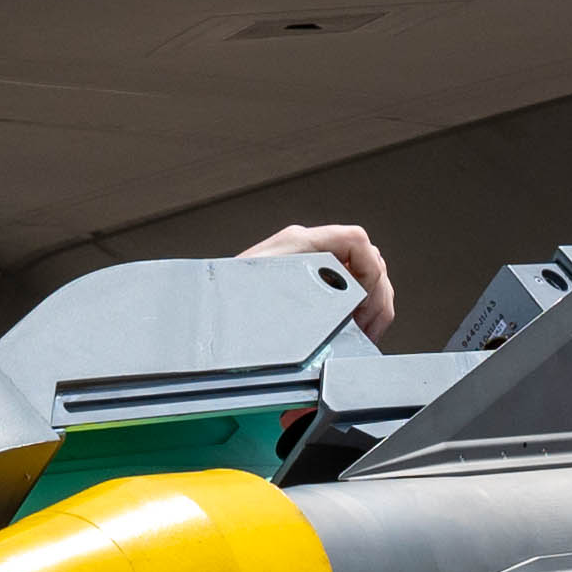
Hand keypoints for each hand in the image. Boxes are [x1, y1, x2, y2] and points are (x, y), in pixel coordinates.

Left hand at [238, 219, 396, 344]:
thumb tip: (345, 305)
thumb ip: (310, 299)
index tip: (368, 303)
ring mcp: (307, 265)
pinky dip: (358, 310)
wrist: (197, 315)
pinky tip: (351, 330)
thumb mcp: (267, 298)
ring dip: (369, 305)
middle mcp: (305, 249)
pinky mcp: (305, 283)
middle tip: (369, 326)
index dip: (371, 270)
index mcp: (298, 244)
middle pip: (365, 259)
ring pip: (360, 276)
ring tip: (363, 331)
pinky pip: (347, 289)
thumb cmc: (224, 306)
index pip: (355, 240)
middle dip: (375, 295)